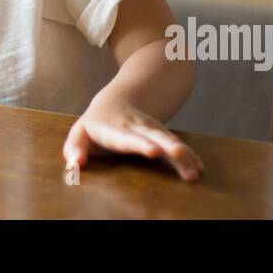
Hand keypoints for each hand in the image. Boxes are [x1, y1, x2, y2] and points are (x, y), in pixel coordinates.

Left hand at [62, 92, 203, 180]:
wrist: (116, 102)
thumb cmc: (95, 125)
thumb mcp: (79, 134)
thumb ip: (75, 149)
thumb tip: (74, 164)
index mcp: (114, 128)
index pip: (126, 137)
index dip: (139, 143)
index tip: (151, 151)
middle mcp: (136, 126)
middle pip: (153, 135)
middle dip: (167, 146)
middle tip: (179, 155)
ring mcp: (151, 129)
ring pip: (168, 140)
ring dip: (182, 154)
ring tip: (194, 170)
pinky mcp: (162, 134)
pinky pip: (176, 144)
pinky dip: (188, 156)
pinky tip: (198, 168)